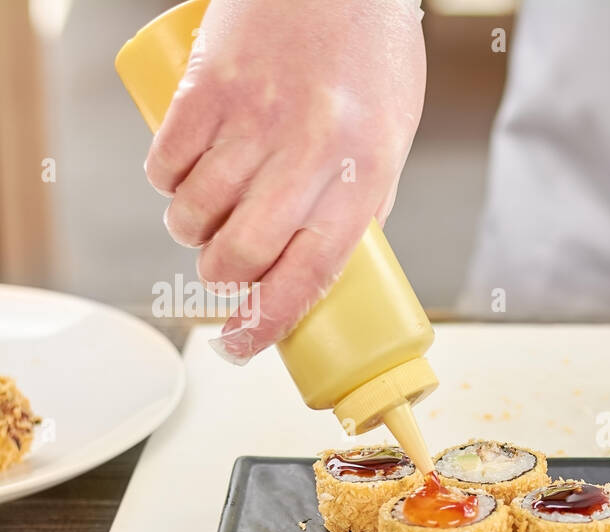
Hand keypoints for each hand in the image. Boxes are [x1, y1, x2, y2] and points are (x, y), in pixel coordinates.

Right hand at [145, 0, 425, 362]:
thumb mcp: (392, 136)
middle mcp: (310, 150)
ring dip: (190, 233)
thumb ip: (365, 198)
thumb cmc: (371, 55)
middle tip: (224, 275)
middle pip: (244, 251)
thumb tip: (330, 263)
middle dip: (223, 279)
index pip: (314, 269)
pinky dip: (165, 184)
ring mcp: (254, 116)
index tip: (245, 347)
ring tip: (204, 222)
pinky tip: (181, 179)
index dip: (273, 319)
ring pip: (196, 210)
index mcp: (364, 172)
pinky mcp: (207, 86)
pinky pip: (166, 161)